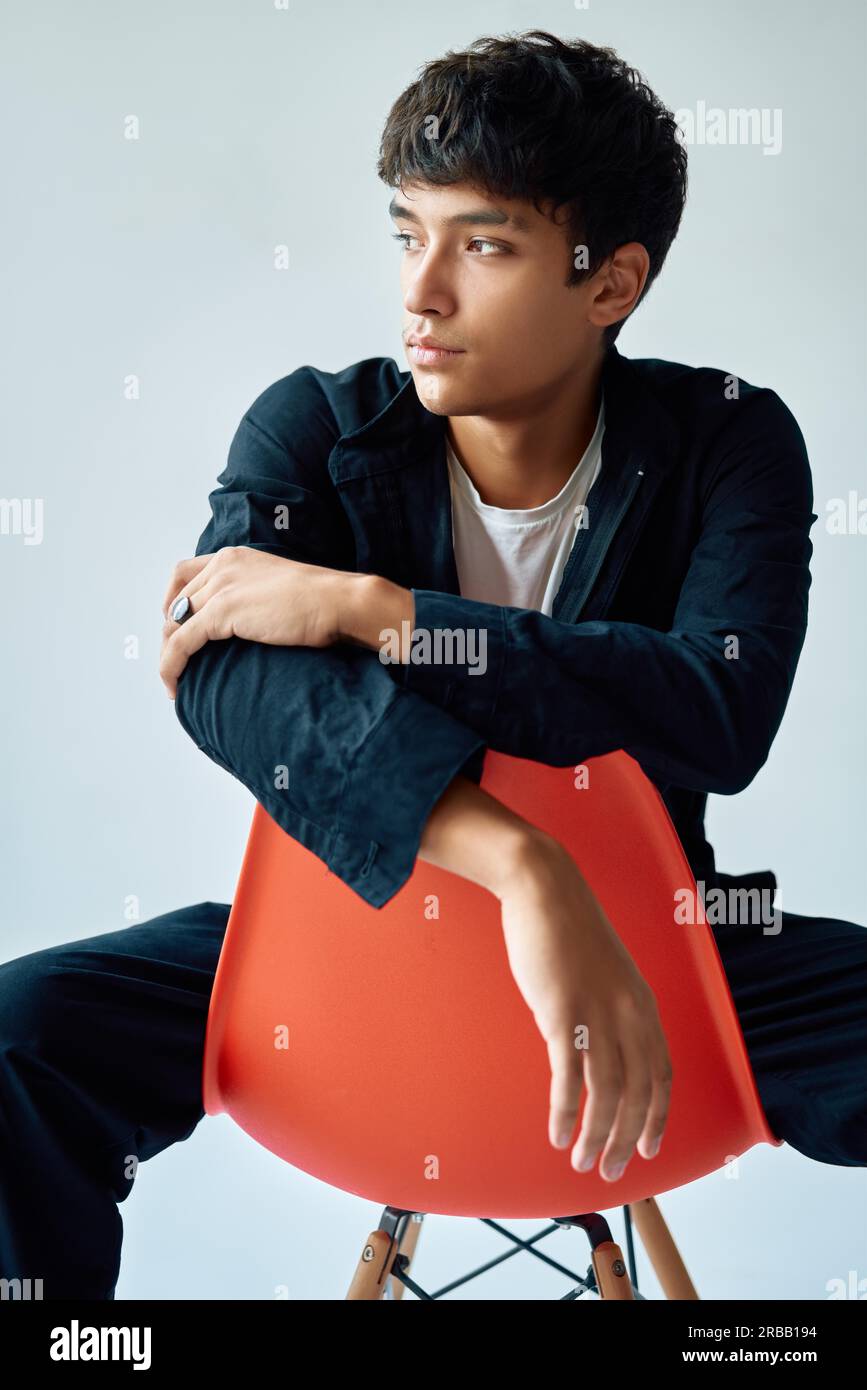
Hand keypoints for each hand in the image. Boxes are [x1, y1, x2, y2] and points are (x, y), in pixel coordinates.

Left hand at [159, 546, 348, 697]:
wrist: (338, 602)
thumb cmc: (321, 601)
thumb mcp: (278, 588)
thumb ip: (255, 595)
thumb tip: (246, 621)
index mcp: (234, 557)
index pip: (184, 575)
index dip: (173, 602)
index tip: (178, 627)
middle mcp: (222, 566)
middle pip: (176, 602)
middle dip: (170, 634)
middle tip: (178, 662)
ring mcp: (221, 588)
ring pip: (173, 625)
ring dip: (167, 654)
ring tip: (174, 680)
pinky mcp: (222, 613)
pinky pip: (181, 643)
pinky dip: (170, 666)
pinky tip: (173, 686)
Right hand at [496, 833, 671, 1182]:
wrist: (544, 889)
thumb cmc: (567, 929)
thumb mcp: (605, 972)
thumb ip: (611, 1008)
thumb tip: (601, 1046)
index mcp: (641, 1003)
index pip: (661, 1072)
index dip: (657, 1116)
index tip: (648, 1147)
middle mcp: (628, 1012)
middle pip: (638, 1093)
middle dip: (626, 1138)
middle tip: (611, 1170)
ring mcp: (597, 1013)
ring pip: (607, 1093)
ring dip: (597, 1135)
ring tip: (584, 1162)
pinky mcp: (563, 1013)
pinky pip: (569, 1078)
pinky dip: (566, 1113)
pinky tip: (559, 1134)